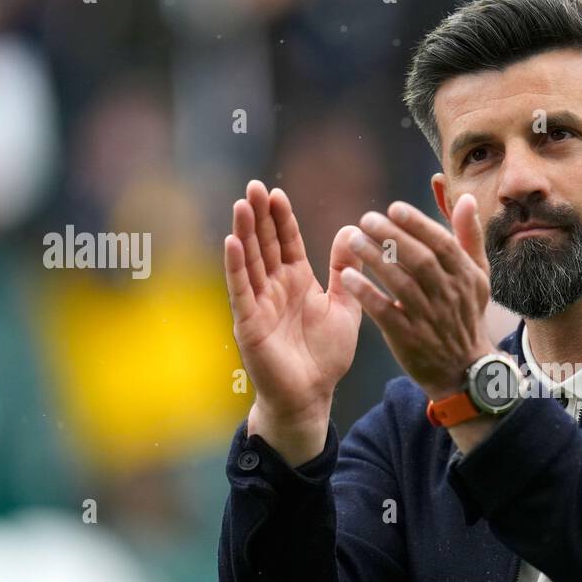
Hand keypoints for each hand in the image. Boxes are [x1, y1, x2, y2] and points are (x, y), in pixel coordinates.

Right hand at [224, 180, 363, 461]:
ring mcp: (259, 304)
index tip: (275, 192)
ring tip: (241, 204)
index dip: (281, 218)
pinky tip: (232, 242)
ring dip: (244, 233)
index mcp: (298, 281)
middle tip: (253, 186)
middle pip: (264, 244)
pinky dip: (235, 267)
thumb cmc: (326, 355)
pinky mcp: (249, 323)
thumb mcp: (344, 306)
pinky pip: (241, 291)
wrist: (312, 395)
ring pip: (250, 262)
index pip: (287, 242)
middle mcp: (275, 288)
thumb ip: (346, 271)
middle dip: (258, 216)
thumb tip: (350, 230)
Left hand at [339, 193, 495, 399]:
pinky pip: (385, 312)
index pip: (442, 245)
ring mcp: (429, 319)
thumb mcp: (477, 277)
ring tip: (353, 240)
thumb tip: (464, 199)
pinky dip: (367, 294)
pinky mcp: (409, 339)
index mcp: (466, 277)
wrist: (463, 370)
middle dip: (392, 237)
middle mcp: (449, 296)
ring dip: (376, 260)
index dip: (418, 225)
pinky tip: (349, 276)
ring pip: (401, 284)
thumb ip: (469, 237)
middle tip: (366, 219)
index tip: (394, 208)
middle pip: (421, 261)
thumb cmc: (465, 314)